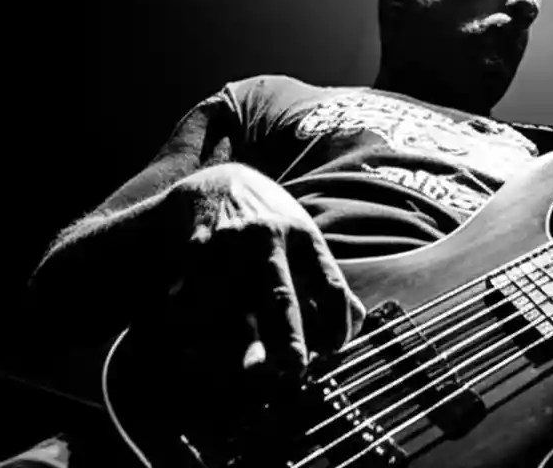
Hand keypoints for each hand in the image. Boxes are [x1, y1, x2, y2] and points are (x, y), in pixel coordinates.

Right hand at [161, 163, 365, 404]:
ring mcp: (230, 240)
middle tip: (293, 368)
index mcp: (305, 237)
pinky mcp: (194, 246)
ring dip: (236, 339)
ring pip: (232, 302)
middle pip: (281, 294)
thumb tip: (357, 323)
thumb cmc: (269, 223)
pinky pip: (194, 293)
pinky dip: (195, 317)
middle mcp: (270, 236)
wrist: (216, 183)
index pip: (331, 285)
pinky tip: (197, 330)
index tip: (333, 350)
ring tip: (246, 366)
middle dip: (288, 334)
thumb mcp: (304, 240)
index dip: (337, 322)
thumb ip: (327, 281)